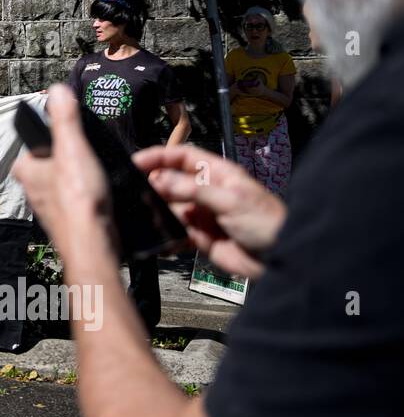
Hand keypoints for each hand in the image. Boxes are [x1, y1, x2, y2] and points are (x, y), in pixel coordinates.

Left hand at [12, 85, 114, 266]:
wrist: (93, 244)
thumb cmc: (78, 199)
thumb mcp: (73, 147)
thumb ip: (65, 119)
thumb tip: (57, 91)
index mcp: (27, 170)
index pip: (30, 149)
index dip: (48, 142)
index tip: (66, 140)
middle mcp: (32, 192)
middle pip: (48, 168)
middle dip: (66, 163)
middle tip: (86, 159)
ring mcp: (49, 210)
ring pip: (61, 189)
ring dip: (78, 183)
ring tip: (96, 178)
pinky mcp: (66, 225)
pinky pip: (75, 206)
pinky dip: (87, 201)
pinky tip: (101, 200)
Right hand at [132, 145, 285, 278]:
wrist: (281, 259)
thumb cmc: (265, 222)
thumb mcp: (230, 200)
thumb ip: (193, 190)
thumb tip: (159, 179)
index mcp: (218, 174)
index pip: (183, 157)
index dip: (160, 156)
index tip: (136, 161)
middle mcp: (207, 191)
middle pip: (172, 181)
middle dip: (155, 185)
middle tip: (138, 193)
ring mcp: (202, 214)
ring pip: (170, 208)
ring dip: (159, 212)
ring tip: (150, 217)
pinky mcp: (200, 237)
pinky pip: (176, 232)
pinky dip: (167, 235)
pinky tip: (163, 239)